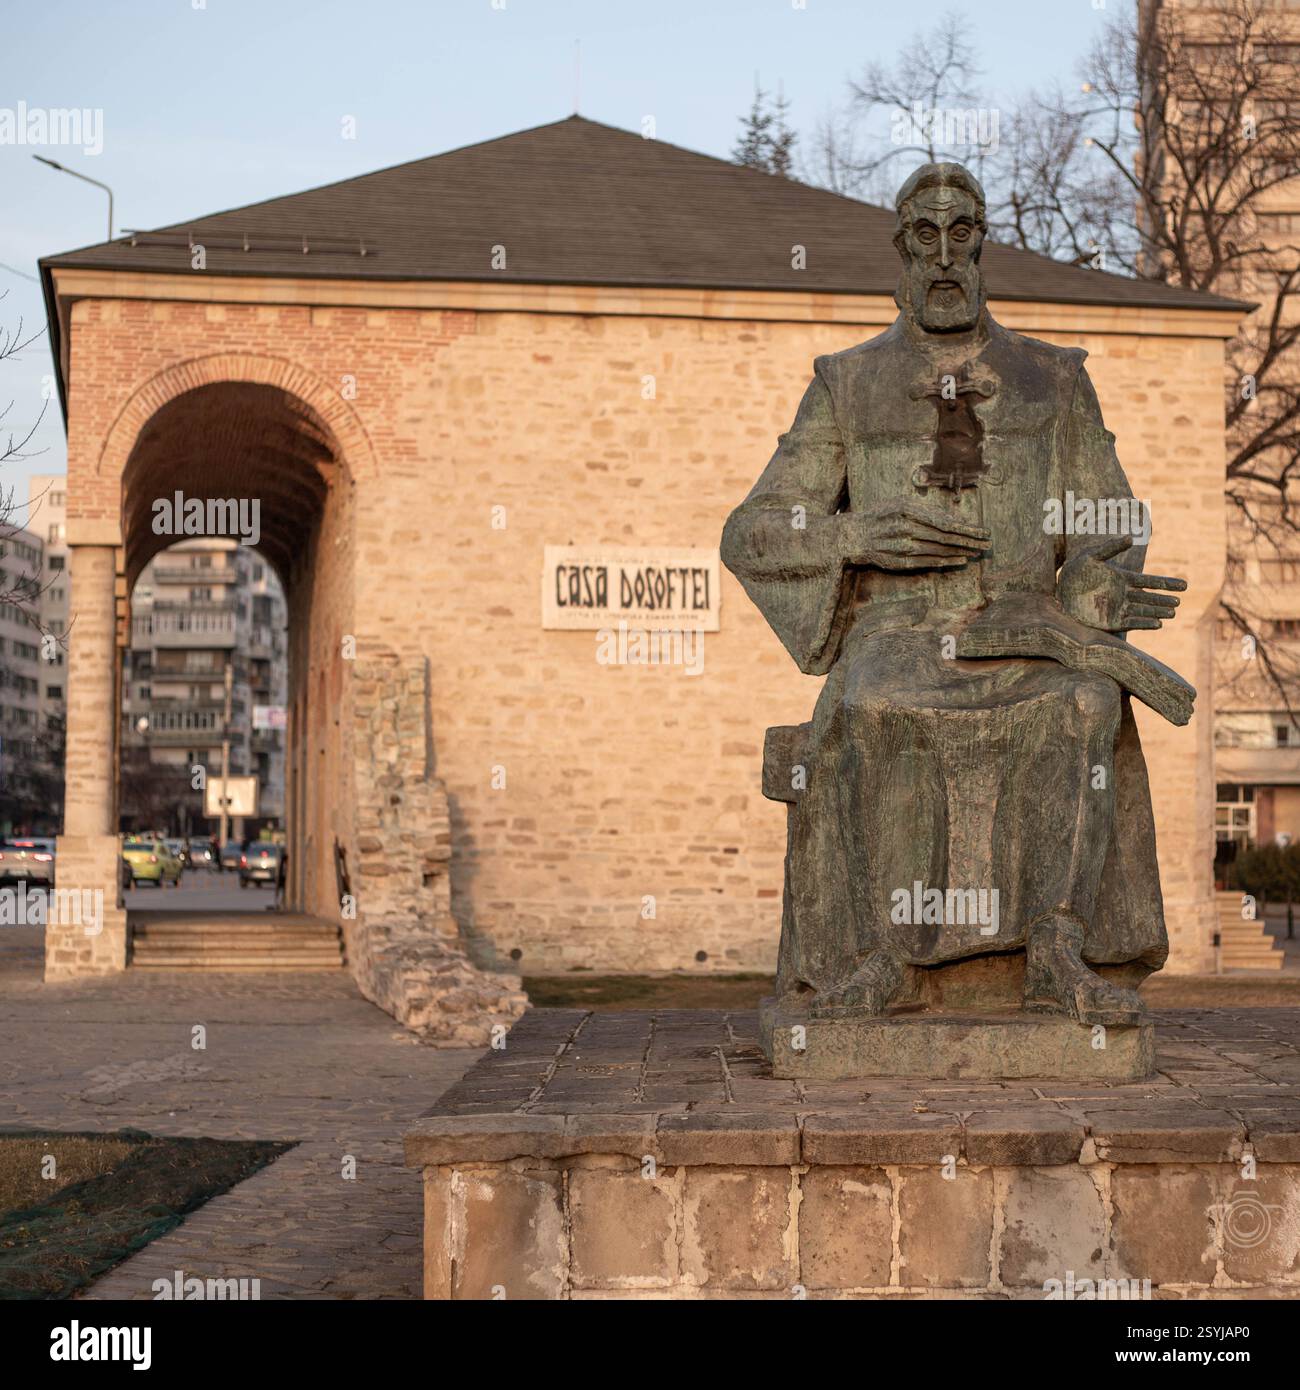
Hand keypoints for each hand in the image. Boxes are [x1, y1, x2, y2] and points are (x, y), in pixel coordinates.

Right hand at [842, 503, 990, 571]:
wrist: (855, 536)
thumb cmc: (881, 516)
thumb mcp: (900, 503)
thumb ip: (925, 509)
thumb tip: (954, 519)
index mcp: (906, 511)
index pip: (944, 522)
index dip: (966, 528)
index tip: (983, 530)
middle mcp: (905, 529)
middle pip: (945, 537)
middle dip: (969, 540)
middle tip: (987, 543)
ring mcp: (902, 548)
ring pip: (939, 551)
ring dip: (961, 552)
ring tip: (978, 551)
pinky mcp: (900, 562)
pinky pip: (929, 562)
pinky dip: (947, 561)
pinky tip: (961, 560)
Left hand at [1057, 535, 1185, 630]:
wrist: (1058, 591)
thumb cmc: (1074, 570)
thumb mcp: (1091, 556)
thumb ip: (1111, 548)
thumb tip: (1131, 538)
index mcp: (1123, 578)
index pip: (1150, 581)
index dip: (1167, 584)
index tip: (1185, 585)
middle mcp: (1124, 594)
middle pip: (1149, 598)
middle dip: (1164, 600)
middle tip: (1179, 602)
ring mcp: (1118, 608)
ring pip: (1143, 611)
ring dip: (1157, 612)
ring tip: (1172, 613)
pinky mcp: (1110, 622)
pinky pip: (1131, 623)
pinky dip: (1144, 624)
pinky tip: (1157, 624)